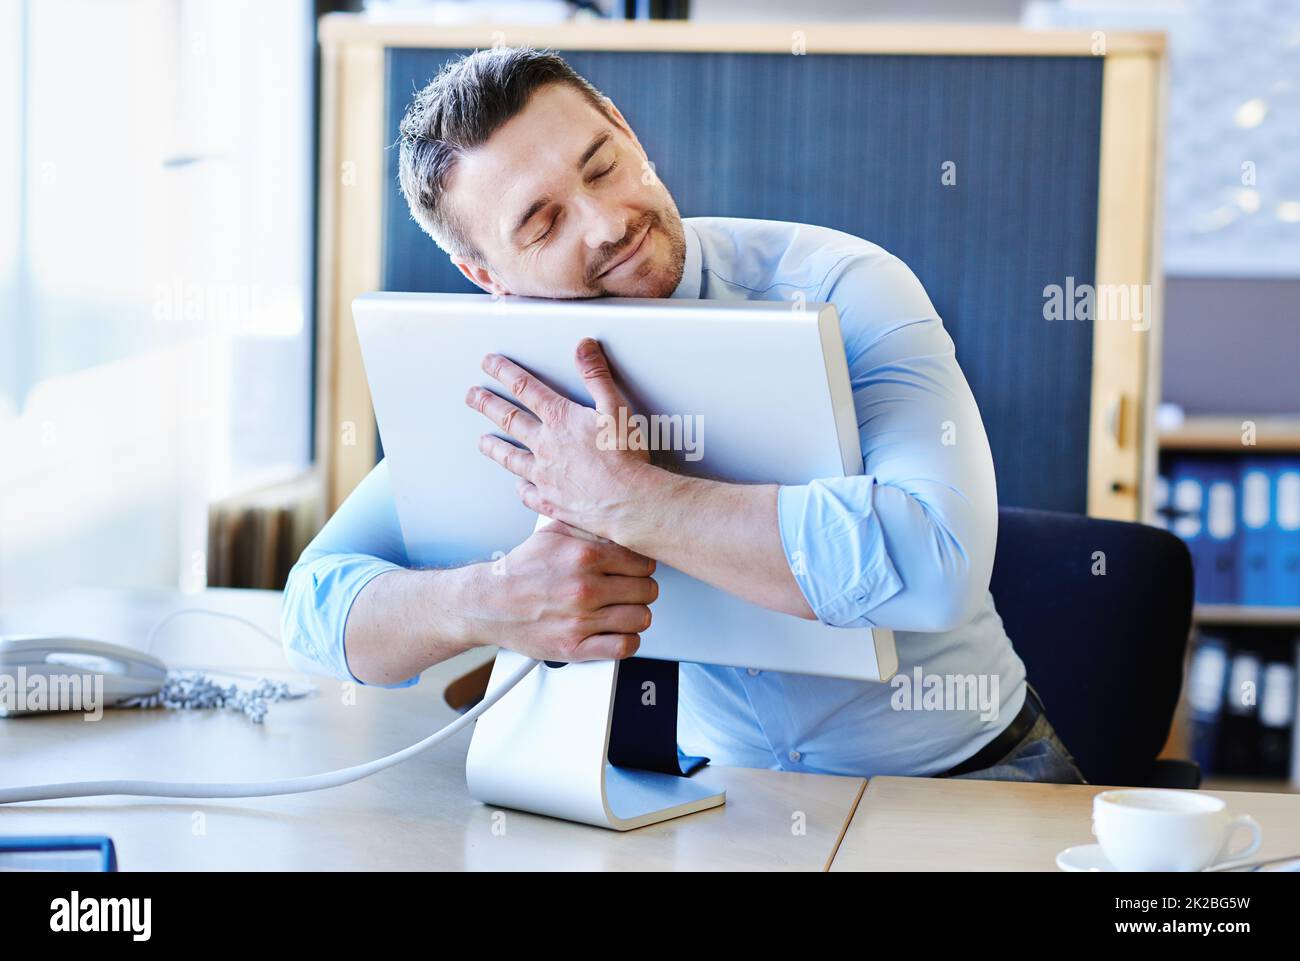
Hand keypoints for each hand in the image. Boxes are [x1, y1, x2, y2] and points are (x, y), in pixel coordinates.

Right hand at [462, 518, 657, 661]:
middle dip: (640, 590)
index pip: (643, 562)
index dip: (642, 567)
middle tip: (628, 591)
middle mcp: (585, 588)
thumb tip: (621, 524)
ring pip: (640, 618)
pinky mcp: (574, 647)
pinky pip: (624, 647)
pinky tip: (618, 631)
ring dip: (635, 615)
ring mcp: (581, 620)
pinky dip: (627, 640)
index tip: (635, 571)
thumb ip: (590, 527)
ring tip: (622, 610)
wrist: (489, 603)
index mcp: (585, 556)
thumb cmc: (522, 570)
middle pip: (646, 591)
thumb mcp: (554, 533)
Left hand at [465, 338, 651, 540]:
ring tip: (482, 441)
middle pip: (509, 419)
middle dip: (487, 404)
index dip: (503, 372)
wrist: (628, 501)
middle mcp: (545, 446)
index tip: (488, 363)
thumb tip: (583, 347)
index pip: (524, 387)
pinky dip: (520, 487)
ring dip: (493, 446)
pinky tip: (518, 485)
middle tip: (472, 396)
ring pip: (510, 457)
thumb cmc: (626, 456)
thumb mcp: (615, 406)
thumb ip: (596, 375)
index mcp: (559, 419)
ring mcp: (543, 475)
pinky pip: (527, 493)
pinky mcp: (550, 501)